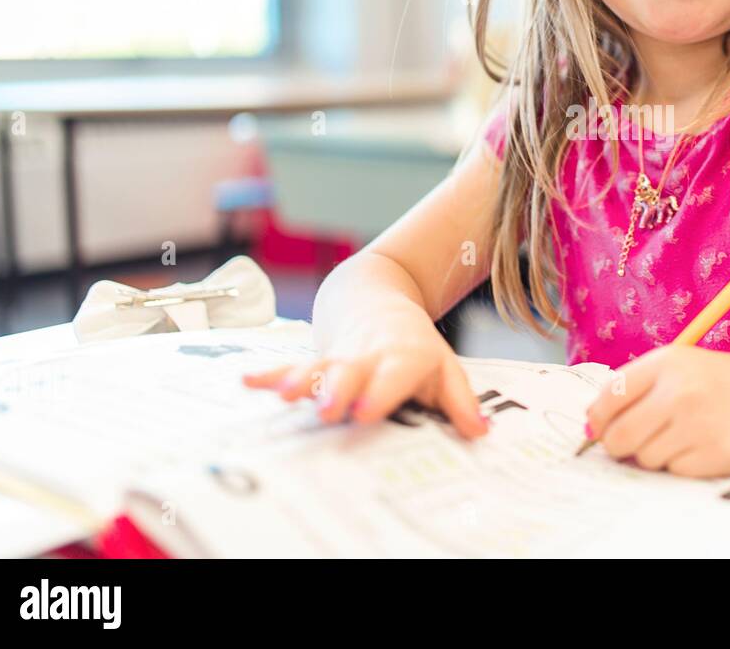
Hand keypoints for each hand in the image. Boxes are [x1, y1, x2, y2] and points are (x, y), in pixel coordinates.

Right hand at [242, 309, 488, 438]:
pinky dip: (271, 375)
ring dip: (301, 380)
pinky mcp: (316, 359)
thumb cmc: (413, 346)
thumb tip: (480, 432)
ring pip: (318, 367)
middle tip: (327, 409)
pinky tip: (249, 383)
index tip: (365, 412)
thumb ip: (460, 400)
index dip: (381, 393)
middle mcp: (368, 356)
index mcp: (404, 358)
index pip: (395, 375)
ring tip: (286, 394)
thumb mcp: (444, 367)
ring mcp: (339, 356)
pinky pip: (291, 366)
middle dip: (338, 389)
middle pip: (352, 371)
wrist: (376, 297)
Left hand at [584, 346, 729, 477]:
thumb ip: (636, 388)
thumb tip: (592, 427)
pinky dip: (682, 464)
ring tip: (684, 435)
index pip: (609, 397)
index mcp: (666, 362)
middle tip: (633, 443)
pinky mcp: (717, 454)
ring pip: (645, 458)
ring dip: (656, 453)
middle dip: (619, 446)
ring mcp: (699, 424)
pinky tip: (703, 445)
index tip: (601, 428)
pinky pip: (674, 471)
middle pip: (619, 437)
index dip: (598, 419)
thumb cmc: (721, 382)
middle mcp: (680, 391)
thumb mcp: (679, 367)